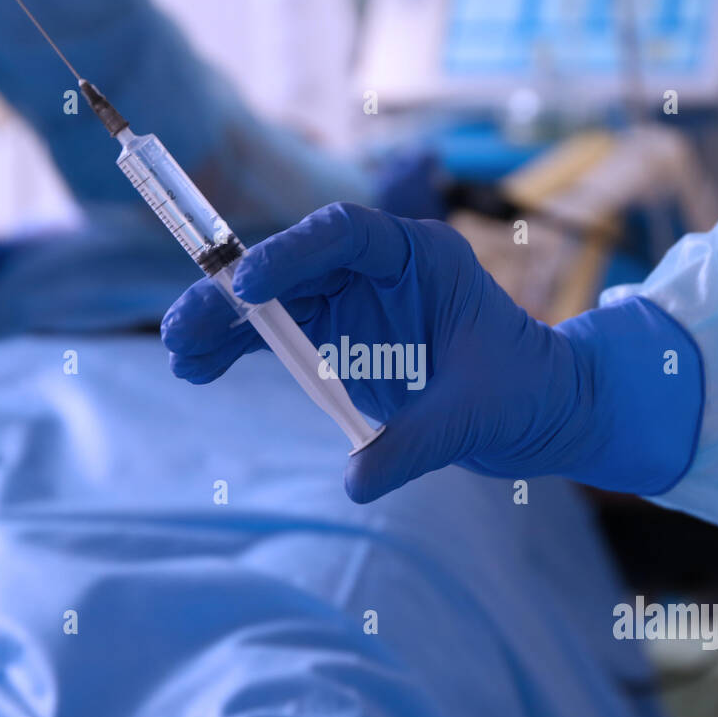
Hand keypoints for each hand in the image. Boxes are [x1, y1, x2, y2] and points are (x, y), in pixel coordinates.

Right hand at [160, 203, 701, 501]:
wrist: (536, 407)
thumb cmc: (522, 389)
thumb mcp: (475, 414)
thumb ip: (416, 443)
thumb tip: (357, 483)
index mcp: (419, 256)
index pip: (346, 233)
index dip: (293, 252)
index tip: (249, 283)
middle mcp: (377, 269)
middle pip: (293, 267)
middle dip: (235, 295)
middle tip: (183, 327)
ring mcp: (353, 301)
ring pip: (274, 302)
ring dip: (224, 324)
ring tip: (182, 354)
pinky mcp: (338, 339)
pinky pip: (277, 338)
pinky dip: (238, 351)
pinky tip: (199, 371)